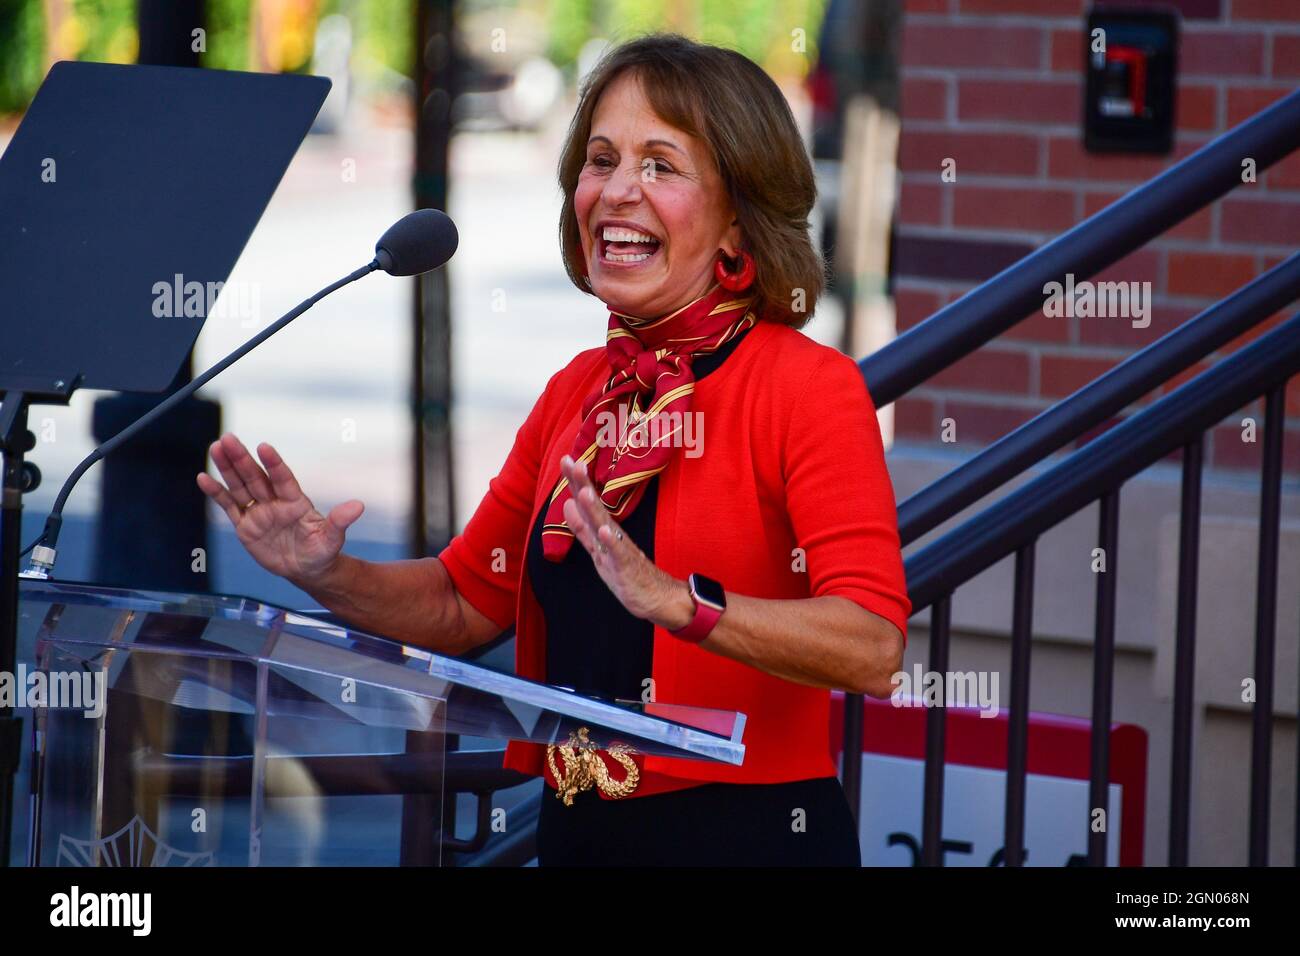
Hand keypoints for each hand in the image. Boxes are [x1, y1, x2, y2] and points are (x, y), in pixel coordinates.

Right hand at [196, 433, 363, 586]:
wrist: (307, 569)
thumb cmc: (322, 552)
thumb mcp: (332, 539)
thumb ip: (339, 522)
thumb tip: (358, 506)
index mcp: (296, 502)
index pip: (283, 479)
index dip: (274, 464)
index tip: (264, 447)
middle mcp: (275, 502)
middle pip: (256, 477)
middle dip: (242, 459)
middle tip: (228, 439)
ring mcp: (259, 512)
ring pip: (240, 486)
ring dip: (227, 468)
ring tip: (215, 448)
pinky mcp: (246, 525)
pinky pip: (229, 507)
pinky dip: (216, 493)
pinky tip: (202, 478)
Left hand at [558, 455, 692, 629]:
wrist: (658, 598)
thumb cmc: (627, 572)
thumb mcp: (598, 550)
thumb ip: (582, 529)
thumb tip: (568, 503)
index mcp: (603, 530)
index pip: (587, 503)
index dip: (576, 482)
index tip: (567, 459)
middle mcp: (612, 535)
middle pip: (595, 508)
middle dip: (584, 485)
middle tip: (574, 461)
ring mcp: (621, 550)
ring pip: (606, 527)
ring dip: (595, 510)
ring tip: (585, 491)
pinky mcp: (628, 568)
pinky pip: (619, 554)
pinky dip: (612, 543)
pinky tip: (605, 531)